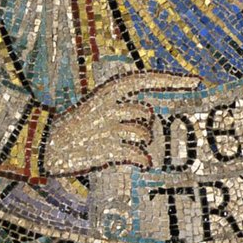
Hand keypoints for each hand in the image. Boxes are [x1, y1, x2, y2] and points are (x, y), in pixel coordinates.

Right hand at [42, 71, 199, 176]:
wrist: (45, 144)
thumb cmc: (76, 126)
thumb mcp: (97, 106)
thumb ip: (122, 108)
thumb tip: (148, 121)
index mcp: (108, 90)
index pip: (146, 79)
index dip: (173, 80)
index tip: (197, 81)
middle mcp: (111, 105)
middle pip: (145, 115)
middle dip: (143, 127)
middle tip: (125, 135)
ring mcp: (109, 128)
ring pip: (143, 136)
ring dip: (138, 144)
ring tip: (120, 148)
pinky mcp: (107, 151)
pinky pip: (138, 155)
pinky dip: (142, 160)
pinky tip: (141, 163)